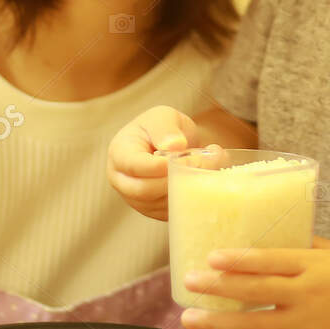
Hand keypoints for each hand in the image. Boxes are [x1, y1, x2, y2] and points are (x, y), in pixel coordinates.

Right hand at [106, 105, 198, 220]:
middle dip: (175, 178)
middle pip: (144, 191)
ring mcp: (137, 200)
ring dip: (188, 187)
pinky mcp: (154, 211)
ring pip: (161, 203)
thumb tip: (175, 146)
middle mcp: (122, 180)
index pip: (132, 166)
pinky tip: (206, 177)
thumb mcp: (163, 116)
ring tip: (209, 164)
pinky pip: (173, 211)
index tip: (178, 159)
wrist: (171, 144)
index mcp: (119, 154)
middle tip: (201, 161)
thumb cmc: (162, 127)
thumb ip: (166, 128)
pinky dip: (193, 197)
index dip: (155, 166)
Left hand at [179, 237, 329, 328]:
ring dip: (218, 323)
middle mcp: (308, 295)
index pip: (269, 260)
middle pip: (255, 291)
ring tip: (190, 319)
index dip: (237, 260)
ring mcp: (308, 326)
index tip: (210, 257)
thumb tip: (272, 234)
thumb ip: (307, 246)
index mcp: (315, 265)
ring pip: (255, 326)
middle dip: (216, 288)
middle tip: (187, 283)